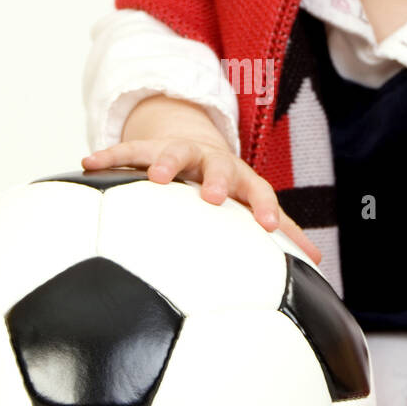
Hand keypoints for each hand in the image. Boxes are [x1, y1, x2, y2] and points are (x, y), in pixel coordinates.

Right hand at [81, 137, 322, 266]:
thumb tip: (319, 265)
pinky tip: (87, 163)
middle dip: (215, 180)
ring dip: (164, 162)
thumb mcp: (252, 203)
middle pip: (218, 166)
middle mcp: (212, 162)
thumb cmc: (228, 185)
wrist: (195, 140)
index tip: (267, 226)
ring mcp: (179, 152)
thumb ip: (284, 233)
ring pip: (172, 151)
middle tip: (211, 197)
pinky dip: (110, 156)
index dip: (263, 208)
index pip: (259, 191)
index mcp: (240, 180)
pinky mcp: (147, 148)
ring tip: (153, 178)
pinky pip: (127, 151)